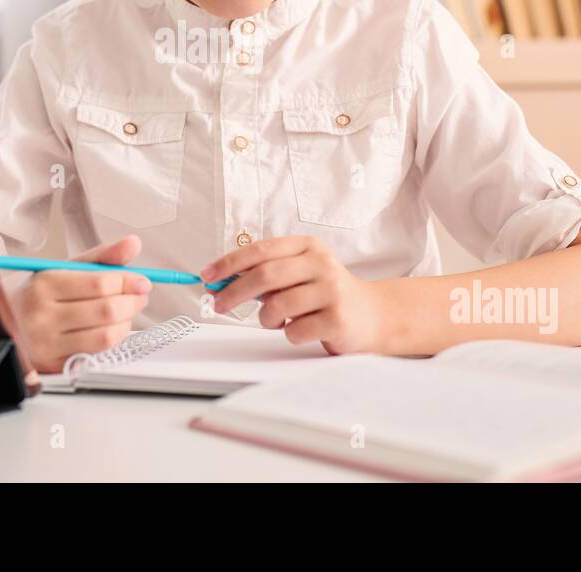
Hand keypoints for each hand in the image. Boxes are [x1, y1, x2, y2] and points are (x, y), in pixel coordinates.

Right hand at [11, 234, 149, 373]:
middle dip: (132, 302)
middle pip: (106, 310)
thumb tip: (134, 243)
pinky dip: (112, 340)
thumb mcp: (64, 267)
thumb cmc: (40, 293)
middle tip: (139, 296)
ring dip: (126, 323)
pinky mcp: (52, 365)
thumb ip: (102, 256)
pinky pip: (95, 354)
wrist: (5, 321)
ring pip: (105, 336)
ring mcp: (46, 343)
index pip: (100, 282)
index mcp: (45, 283)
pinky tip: (111, 329)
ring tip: (127, 312)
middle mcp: (42, 315)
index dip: (128, 281)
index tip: (141, 281)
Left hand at [201, 235, 383, 355]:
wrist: (372, 315)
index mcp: (308, 247)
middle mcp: (321, 264)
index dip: (229, 263)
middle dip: (234, 292)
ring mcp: (331, 291)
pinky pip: (293, 331)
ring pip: (276, 306)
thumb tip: (222, 280)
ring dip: (266, 319)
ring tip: (276, 320)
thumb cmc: (326, 294)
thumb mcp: (300, 273)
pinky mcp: (337, 319)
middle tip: (218, 304)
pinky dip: (288, 334)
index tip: (207, 276)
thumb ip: (267, 273)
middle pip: (265, 275)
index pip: (261, 250)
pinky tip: (302, 329)